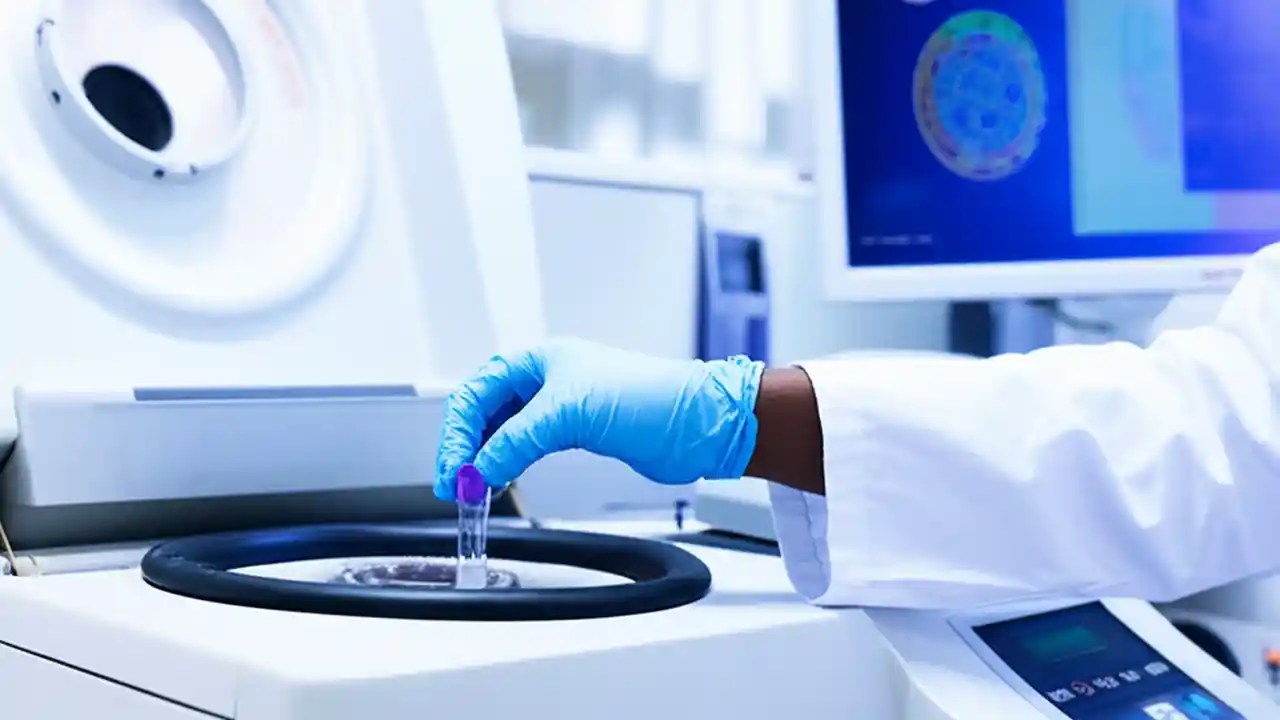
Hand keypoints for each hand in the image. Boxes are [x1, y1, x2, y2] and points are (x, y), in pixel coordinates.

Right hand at [433, 338, 764, 499]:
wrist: (697, 423)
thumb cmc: (647, 397)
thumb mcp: (569, 413)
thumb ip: (518, 440)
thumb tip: (480, 468)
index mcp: (540, 361)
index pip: (477, 392)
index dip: (458, 432)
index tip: (453, 469)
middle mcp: (547, 380)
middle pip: (486, 411)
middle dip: (465, 446)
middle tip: (454, 483)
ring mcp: (563, 406)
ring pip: (505, 430)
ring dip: (485, 457)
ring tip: (472, 487)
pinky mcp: (578, 433)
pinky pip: (528, 446)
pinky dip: (509, 463)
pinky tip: (501, 479)